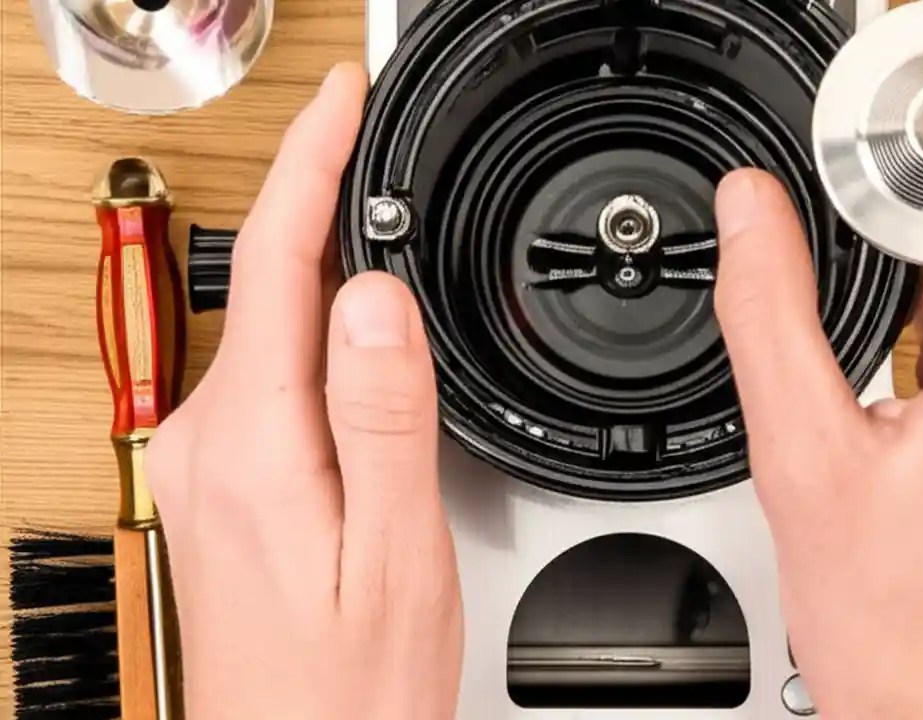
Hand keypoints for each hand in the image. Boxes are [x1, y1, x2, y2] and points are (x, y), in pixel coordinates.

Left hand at [148, 64, 462, 719]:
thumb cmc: (352, 686)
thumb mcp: (395, 553)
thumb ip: (385, 419)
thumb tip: (377, 302)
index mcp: (256, 444)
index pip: (279, 263)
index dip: (312, 163)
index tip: (345, 100)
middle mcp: (211, 441)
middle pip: (269, 279)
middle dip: (321, 194)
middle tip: (376, 133)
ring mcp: (211, 459)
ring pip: (272, 321)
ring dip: (323, 257)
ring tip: (375, 202)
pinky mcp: (226, 478)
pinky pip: (272, 368)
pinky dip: (316, 319)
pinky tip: (355, 314)